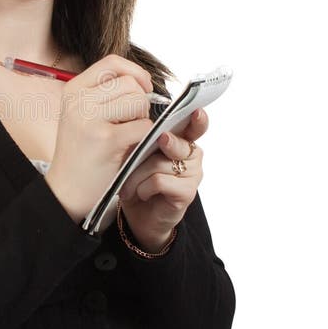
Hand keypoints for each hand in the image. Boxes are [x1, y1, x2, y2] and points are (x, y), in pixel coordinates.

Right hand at [45, 55, 154, 222]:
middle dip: (140, 102)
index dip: (135, 72)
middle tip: (131, 123)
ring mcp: (90, 119)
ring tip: (128, 135)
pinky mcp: (106, 140)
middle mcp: (78, 101)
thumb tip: (142, 79)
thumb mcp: (82, 115)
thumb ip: (105, 95)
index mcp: (73, 90)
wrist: (65, 191)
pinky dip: (144, 138)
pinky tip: (130, 148)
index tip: (143, 88)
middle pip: (130, 83)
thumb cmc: (81, 153)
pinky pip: (143, 126)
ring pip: (138, 102)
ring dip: (142, 119)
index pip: (112, 63)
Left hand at [116, 109, 207, 251]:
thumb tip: (141, 128)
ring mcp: (193, 174)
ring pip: (159, 163)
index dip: (197, 118)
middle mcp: (192, 154)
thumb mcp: (137, 156)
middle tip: (137, 156)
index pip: (195, 124)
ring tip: (130, 185)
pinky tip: (141, 194)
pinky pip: (159, 181)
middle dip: (150, 149)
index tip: (196, 112)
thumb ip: (145, 140)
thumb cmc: (138, 180)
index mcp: (182, 140)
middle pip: (174, 141)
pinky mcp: (187, 192)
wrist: (139, 216)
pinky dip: (143, 188)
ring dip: (137, 175)